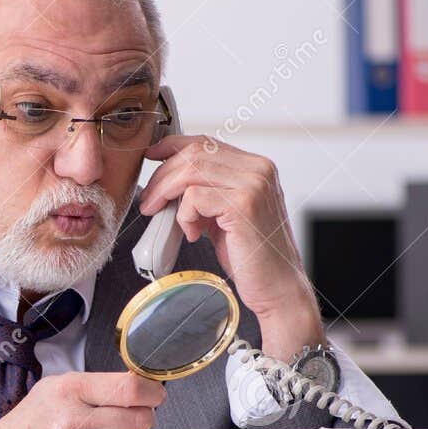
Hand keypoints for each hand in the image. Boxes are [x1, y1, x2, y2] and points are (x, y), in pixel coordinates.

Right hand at [0, 372, 164, 428]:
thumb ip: (97, 386)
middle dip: (141, 420)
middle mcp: (71, 423)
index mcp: (68, 391)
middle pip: (139, 421)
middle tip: (129, 421)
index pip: (130, 389)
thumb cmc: (30, 424)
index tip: (154, 396)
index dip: (152, 393)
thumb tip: (141, 388)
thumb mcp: (55, 388)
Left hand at [138, 133, 325, 359]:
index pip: (206, 142)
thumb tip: (166, 180)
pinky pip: (195, 197)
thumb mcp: (223, 214)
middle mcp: (258, 169)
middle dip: (162, 176)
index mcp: (255, 167)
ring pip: (190, 171)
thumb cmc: (250, 254)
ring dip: (167, 194)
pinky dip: (185, 216)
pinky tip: (194, 234)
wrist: (277, 286)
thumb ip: (204, 192)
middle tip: (150, 202)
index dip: (172, 146)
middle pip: (194, 153)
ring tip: (163, 216)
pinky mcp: (244, 204)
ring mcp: (253, 184)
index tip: (151, 156)